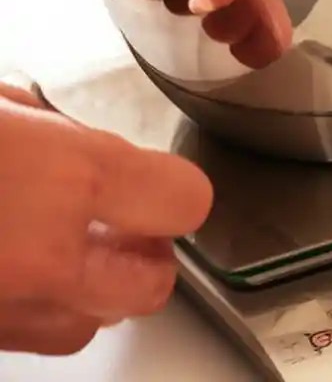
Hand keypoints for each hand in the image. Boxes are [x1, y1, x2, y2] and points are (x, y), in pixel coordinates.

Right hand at [0, 79, 212, 354]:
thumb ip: (46, 127)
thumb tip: (71, 137)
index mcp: (60, 176)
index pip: (182, 199)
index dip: (172, 188)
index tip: (156, 177)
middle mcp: (41, 256)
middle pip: (151, 285)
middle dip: (144, 254)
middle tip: (115, 219)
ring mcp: (3, 309)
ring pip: (90, 324)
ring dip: (88, 289)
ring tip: (56, 246)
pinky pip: (29, 336)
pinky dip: (33, 308)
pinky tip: (11, 266)